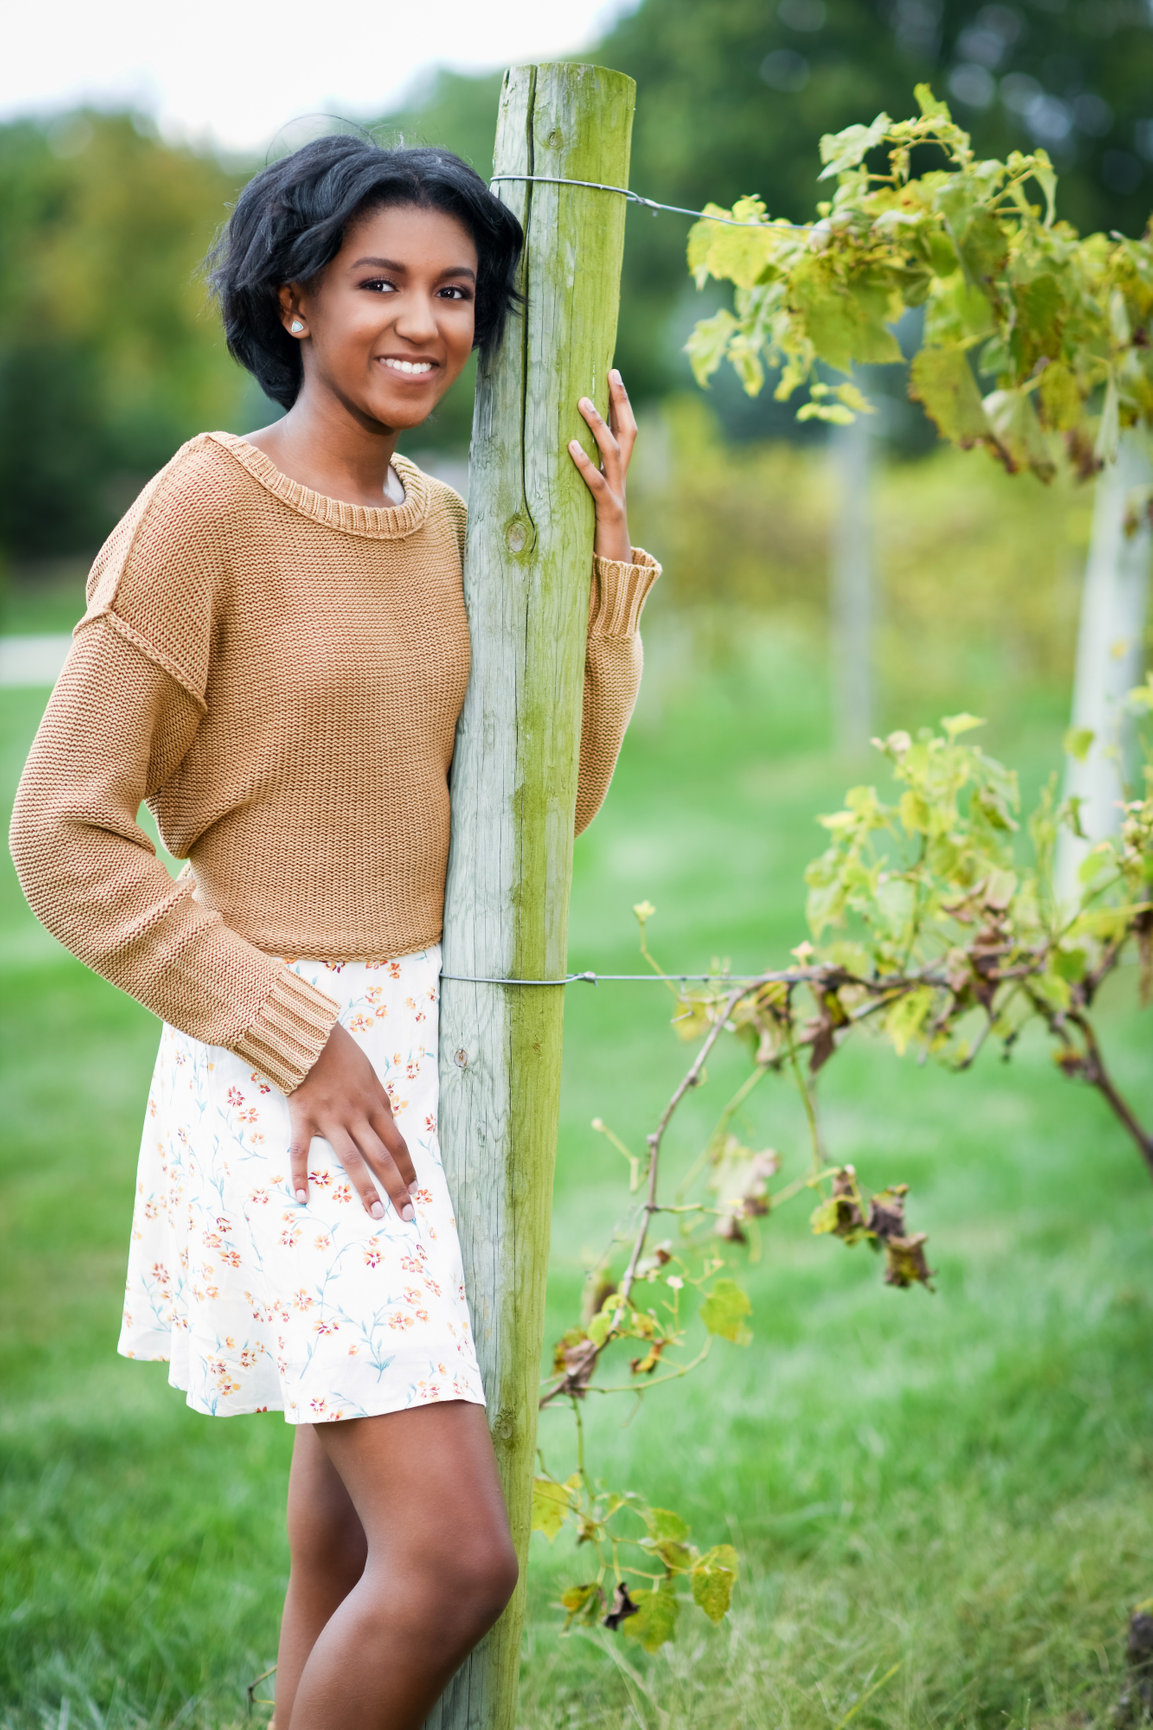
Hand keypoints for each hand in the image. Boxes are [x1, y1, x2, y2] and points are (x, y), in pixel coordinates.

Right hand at [287, 1021, 415, 1221]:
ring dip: (366, 1189)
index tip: (415, 1188)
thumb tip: (385, 1128)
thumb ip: (375, 1103)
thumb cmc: (340, 1052)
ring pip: (352, 1159)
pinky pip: (301, 1151)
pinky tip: (302, 1198)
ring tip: (377, 1214)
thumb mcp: (368, 1075)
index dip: (408, 1168)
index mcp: (376, 1103)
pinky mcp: (304, 1116)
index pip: (397, 1143)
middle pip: (382, 1157)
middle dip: (397, 1187)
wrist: (309, 1032)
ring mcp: (331, 1117)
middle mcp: (358, 1114)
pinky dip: (300, 1176)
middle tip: (407, 1214)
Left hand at [568, 368, 636, 563]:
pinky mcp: (607, 511)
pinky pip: (596, 483)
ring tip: (582, 402)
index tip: (612, 372)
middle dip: (620, 402)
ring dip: (599, 425)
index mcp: (618, 474)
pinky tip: (570, 446)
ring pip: (614, 452)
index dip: (622, 402)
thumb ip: (582, 475)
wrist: (613, 568)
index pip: (626, 430)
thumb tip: (559, 448)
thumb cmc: (595, 532)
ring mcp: (616, 493)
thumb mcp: (588, 498)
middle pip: (628, 432)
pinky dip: (584, 463)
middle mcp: (621, 478)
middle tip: (608, 374)